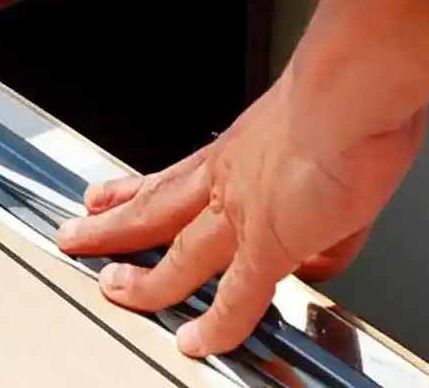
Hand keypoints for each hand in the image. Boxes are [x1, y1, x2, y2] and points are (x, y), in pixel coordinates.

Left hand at [56, 65, 426, 356]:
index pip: (175, 176)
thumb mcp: (317, 131)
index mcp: (237, 149)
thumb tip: (324, 241)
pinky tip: (196, 343)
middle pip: (155, 209)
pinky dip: (217, 325)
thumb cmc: (346, 91)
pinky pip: (237, 299)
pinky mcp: (267, 246)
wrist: (351, 86)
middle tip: (78, 235)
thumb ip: (312, 185)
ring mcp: (240, 214)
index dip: (137, 190)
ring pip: (176, 254)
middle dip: (113, 226)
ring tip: (111, 288)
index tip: (109, 196)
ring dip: (142, 277)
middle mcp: (228, 179)